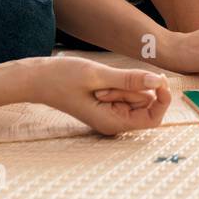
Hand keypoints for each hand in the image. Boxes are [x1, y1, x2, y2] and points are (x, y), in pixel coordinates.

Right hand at [33, 56, 171, 135]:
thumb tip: (159, 82)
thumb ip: (129, 79)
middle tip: (106, 81)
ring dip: (123, 84)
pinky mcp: (106, 104)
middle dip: (133, 87)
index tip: (160, 78)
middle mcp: (113, 123)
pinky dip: (117, 83)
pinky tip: (97, 83)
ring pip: (135, 95)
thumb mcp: (98, 75)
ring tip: (98, 82)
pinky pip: (124, 92)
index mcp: (112, 123)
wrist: (37, 79)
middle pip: (144, 104)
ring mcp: (110, 114)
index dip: (162, 100)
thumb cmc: (62, 77)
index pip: (153, 118)